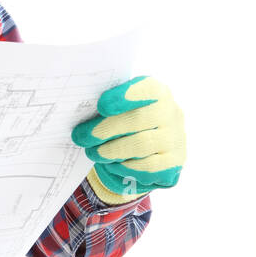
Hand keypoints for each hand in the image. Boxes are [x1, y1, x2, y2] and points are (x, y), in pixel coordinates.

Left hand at [71, 75, 185, 203]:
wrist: (152, 153)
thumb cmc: (129, 125)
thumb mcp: (122, 111)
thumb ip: (109, 108)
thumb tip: (82, 115)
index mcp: (157, 93)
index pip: (146, 89)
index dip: (124, 96)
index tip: (101, 106)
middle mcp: (171, 113)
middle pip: (138, 120)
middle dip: (105, 129)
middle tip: (81, 137)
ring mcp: (175, 139)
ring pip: (141, 145)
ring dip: (111, 150)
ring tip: (93, 153)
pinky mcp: (173, 163)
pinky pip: (147, 166)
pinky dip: (124, 166)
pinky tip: (111, 164)